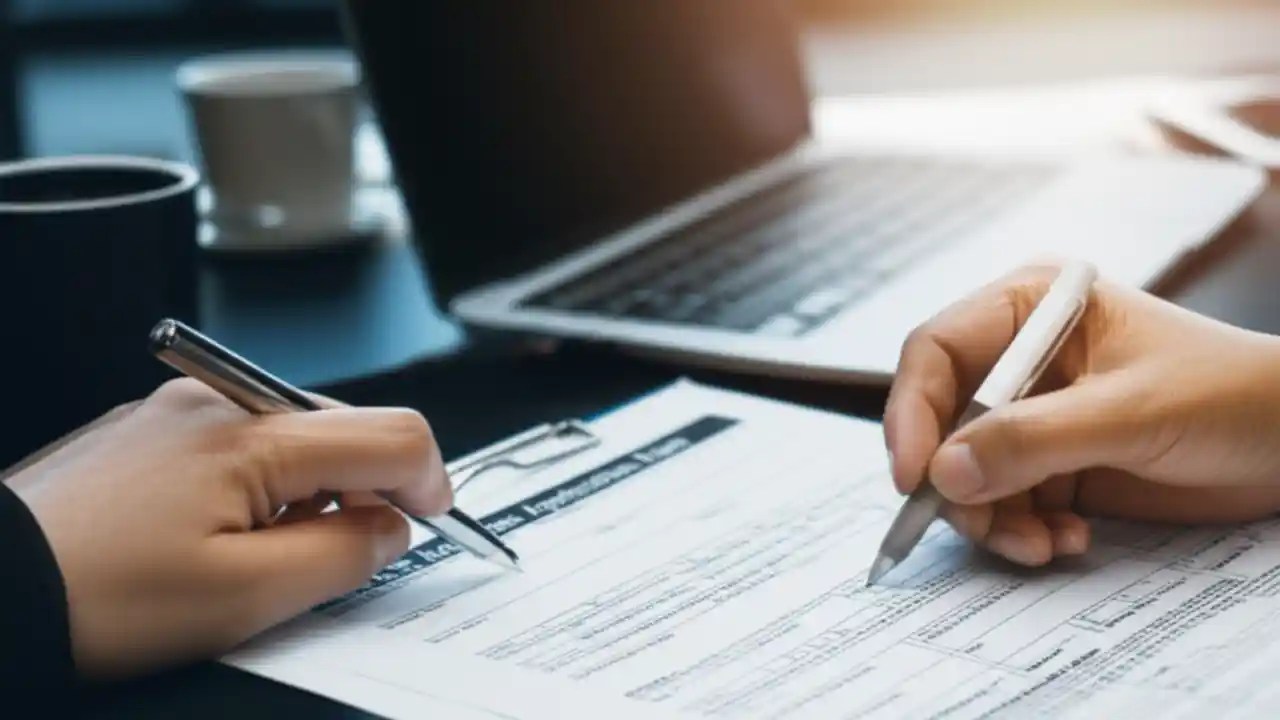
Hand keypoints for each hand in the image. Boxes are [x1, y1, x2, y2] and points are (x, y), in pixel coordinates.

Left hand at [5, 379, 450, 679]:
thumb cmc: (98, 597)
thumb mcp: (245, 598)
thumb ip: (343, 557)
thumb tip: (390, 529)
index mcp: (253, 436)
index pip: (392, 434)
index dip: (430, 481)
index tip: (433, 521)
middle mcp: (221, 403)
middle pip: (346, 430)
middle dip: (365, 492)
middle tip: (339, 559)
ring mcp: (182, 410)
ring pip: (294, 440)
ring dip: (309, 494)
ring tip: (260, 558)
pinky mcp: (153, 430)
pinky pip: (241, 446)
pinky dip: (262, 488)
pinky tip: (220, 537)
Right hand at [884, 264, 1279, 566]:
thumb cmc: (1231, 396)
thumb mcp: (1130, 413)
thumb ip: (1032, 439)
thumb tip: (943, 471)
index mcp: (1031, 307)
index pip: (936, 352)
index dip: (912, 412)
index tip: (914, 475)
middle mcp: (1020, 357)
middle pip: (940, 421)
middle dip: (957, 481)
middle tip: (986, 526)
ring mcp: (1033, 413)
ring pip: (965, 472)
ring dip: (993, 518)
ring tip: (1042, 542)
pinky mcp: (1050, 461)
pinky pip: (1002, 501)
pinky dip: (1021, 530)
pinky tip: (1066, 539)